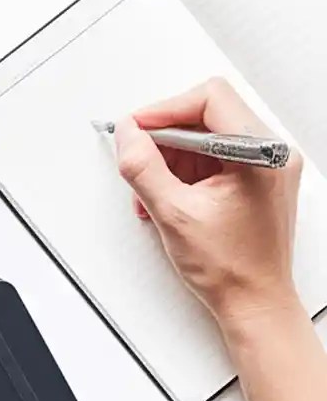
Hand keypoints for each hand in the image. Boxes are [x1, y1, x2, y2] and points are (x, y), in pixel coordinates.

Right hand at [115, 77, 305, 325]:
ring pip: (205, 137)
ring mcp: (265, 166)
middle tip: (139, 159)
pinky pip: (212, 158)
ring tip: (154, 193)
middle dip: (165, 139)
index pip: (210, 99)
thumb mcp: (173, 213)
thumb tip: (128, 135)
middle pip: (206, 115)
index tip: (137, 128)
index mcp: (262, 154)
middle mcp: (271, 154)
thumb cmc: (231, 268)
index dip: (165, 110)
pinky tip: (169, 198)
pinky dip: (184, 172)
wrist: (254, 302)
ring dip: (171, 159)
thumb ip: (144, 168)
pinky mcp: (255, 180)